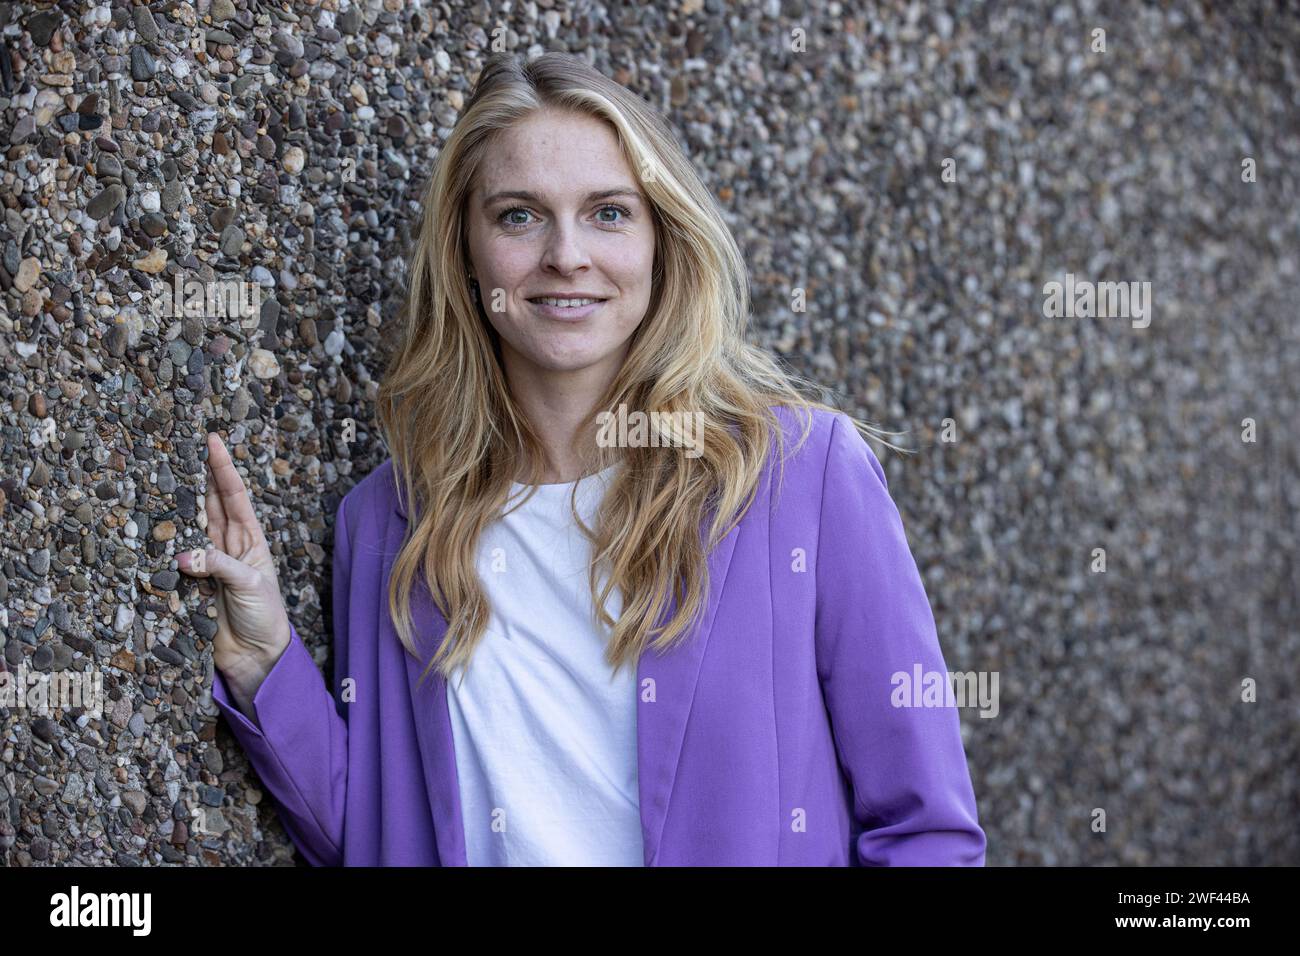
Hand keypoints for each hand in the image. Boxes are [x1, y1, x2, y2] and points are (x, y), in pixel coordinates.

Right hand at [179, 432, 292, 698]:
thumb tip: (182, 556)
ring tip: (158, 477)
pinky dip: (161, 544)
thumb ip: (219, 566)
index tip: (212, 440)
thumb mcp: (251, 585)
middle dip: (195, 475)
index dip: (222, 468)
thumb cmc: (264, 618)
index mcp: (250, 540)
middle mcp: (227, 547)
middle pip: (208, 504)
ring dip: (175, 505)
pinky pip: (172, 559)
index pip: (234, 496)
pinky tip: (148, 526)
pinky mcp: (190, 585)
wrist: (256, 658)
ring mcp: (207, 565)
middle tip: (177, 447)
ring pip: (188, 527)